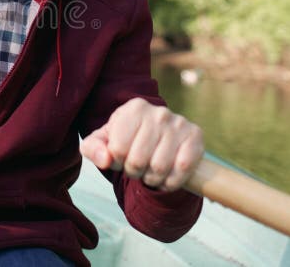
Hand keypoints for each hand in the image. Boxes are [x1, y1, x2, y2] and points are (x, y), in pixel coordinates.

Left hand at [80, 98, 203, 190]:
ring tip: (149, 173)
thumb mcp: (102, 142)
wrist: (157, 141)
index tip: (120, 159)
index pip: (118, 150)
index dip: (117, 163)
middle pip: (138, 160)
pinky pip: (183, 168)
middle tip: (136, 169)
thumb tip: (106, 160)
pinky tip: (166, 178)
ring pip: (160, 167)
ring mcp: (179, 123)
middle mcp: (158, 112)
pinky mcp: (196, 136)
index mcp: (133, 109)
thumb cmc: (124, 141)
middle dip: (134, 173)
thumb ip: (93, 149)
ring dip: (152, 179)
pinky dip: (172, 182)